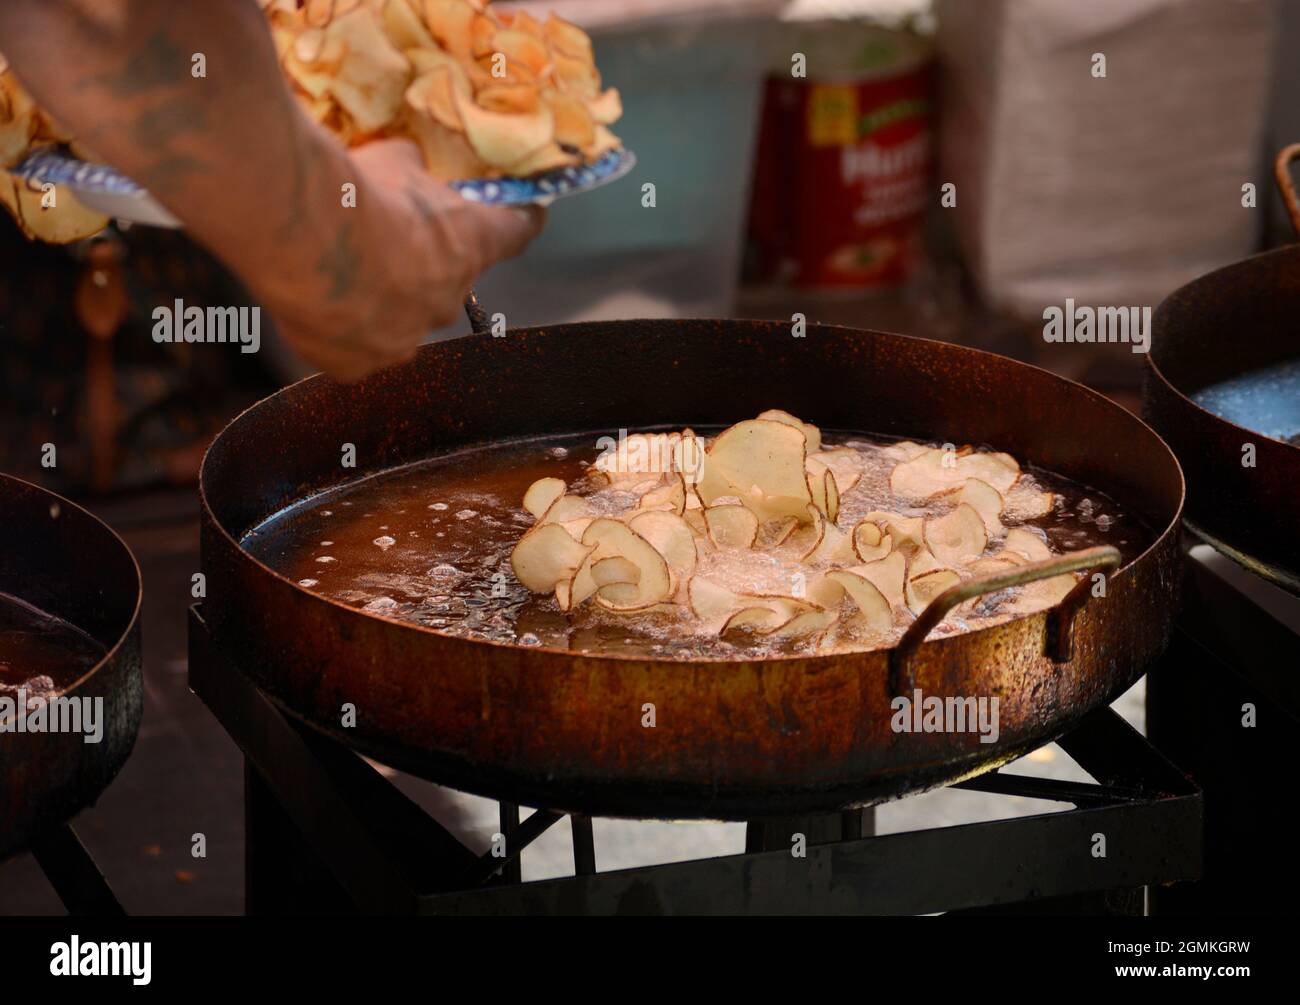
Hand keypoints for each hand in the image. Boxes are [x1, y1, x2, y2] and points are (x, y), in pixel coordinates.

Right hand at [258, 137, 543, 381]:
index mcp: (471, 244)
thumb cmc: (357, 194)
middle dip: (420, 267)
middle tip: (380, 244)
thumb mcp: (393, 160)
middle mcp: (448, 301)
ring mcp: (404, 341)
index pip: (515, 231)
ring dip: (377, 304)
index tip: (526, 213)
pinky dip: (338, 332)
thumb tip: (409, 163)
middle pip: (445, 286)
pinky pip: (353, 351)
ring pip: (397, 324)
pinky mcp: (359, 366)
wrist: (303, 240)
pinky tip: (314, 306)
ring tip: (335, 278)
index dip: (517, 220)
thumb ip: (412, 169)